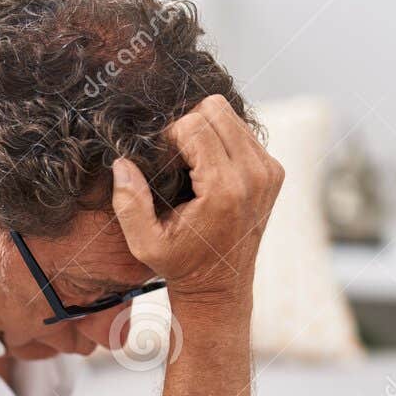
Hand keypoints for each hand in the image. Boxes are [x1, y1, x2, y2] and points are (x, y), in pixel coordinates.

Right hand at [110, 95, 283, 305]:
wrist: (220, 286)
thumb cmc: (180, 265)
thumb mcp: (145, 243)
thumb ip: (129, 203)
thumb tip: (121, 162)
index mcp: (224, 190)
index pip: (194, 125)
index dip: (169, 137)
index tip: (163, 164)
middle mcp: (254, 175)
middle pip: (216, 108)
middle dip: (188, 125)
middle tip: (176, 158)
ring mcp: (268, 171)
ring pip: (231, 115)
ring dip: (205, 131)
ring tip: (192, 164)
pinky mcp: (273, 170)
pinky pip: (243, 131)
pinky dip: (222, 140)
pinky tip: (208, 168)